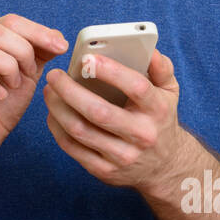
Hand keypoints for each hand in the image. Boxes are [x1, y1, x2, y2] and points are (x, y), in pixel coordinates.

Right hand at [0, 14, 67, 176]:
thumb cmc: (0, 108)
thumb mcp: (26, 76)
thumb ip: (38, 54)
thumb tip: (58, 38)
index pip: (9, 21)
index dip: (38, 31)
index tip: (61, 46)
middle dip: (23, 49)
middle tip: (31, 72)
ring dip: (7, 67)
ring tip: (14, 84)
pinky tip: (1, 96)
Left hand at [42, 47, 190, 191]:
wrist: (165, 167)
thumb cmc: (160, 120)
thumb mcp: (170, 92)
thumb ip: (161, 67)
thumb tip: (149, 48)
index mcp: (157, 110)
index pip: (136, 87)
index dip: (110, 71)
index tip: (86, 58)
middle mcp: (142, 135)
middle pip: (99, 112)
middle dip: (70, 91)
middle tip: (54, 75)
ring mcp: (122, 156)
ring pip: (80, 131)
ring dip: (58, 108)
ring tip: (49, 91)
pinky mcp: (105, 171)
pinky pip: (73, 148)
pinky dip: (57, 128)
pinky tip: (53, 113)